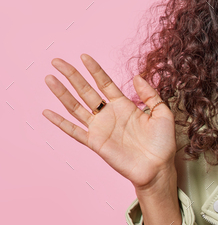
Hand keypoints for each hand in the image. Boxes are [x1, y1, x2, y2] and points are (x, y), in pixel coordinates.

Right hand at [42, 54, 177, 189]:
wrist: (158, 168)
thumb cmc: (162, 144)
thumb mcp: (162, 114)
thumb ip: (150, 95)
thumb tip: (137, 77)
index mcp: (124, 106)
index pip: (105, 83)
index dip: (95, 70)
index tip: (84, 56)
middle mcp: (109, 115)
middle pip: (85, 91)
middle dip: (71, 75)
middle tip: (57, 61)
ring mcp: (101, 129)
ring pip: (76, 107)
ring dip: (62, 93)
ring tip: (49, 78)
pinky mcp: (95, 143)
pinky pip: (74, 131)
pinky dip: (60, 123)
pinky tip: (47, 112)